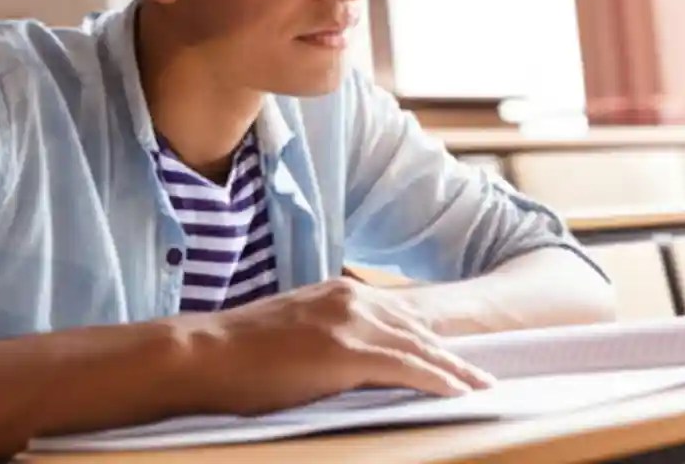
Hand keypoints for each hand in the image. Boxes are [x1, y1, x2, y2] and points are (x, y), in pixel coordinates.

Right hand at [164, 278, 495, 415]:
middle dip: (451, 354)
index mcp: (338, 293)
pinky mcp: (346, 350)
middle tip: (480, 375)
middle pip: (417, 328)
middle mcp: (350, 298)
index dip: (429, 337)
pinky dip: (437, 379)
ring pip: (420, 345)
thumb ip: (329, 338)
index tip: (453, 354)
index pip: (399, 314)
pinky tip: (458, 392)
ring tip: (480, 387)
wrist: (204, 354)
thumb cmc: (238, 355)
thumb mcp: (293, 334)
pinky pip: (407, 366)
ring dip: (454, 369)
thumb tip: (351, 363)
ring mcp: (350, 322)